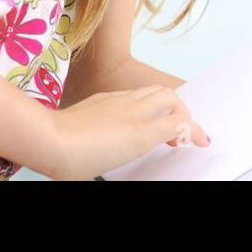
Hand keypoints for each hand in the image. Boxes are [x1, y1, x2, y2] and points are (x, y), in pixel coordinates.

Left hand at [44, 85, 208, 179]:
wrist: (49, 140)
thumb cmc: (78, 160)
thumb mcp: (120, 158)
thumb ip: (146, 143)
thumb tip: (161, 137)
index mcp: (142, 132)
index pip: (180, 124)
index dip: (195, 131)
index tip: (202, 139)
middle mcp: (135, 112)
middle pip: (172, 99)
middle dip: (184, 112)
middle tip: (181, 131)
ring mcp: (119, 101)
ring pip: (154, 91)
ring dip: (166, 104)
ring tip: (162, 122)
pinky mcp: (105, 97)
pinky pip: (135, 93)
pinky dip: (146, 102)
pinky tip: (137, 116)